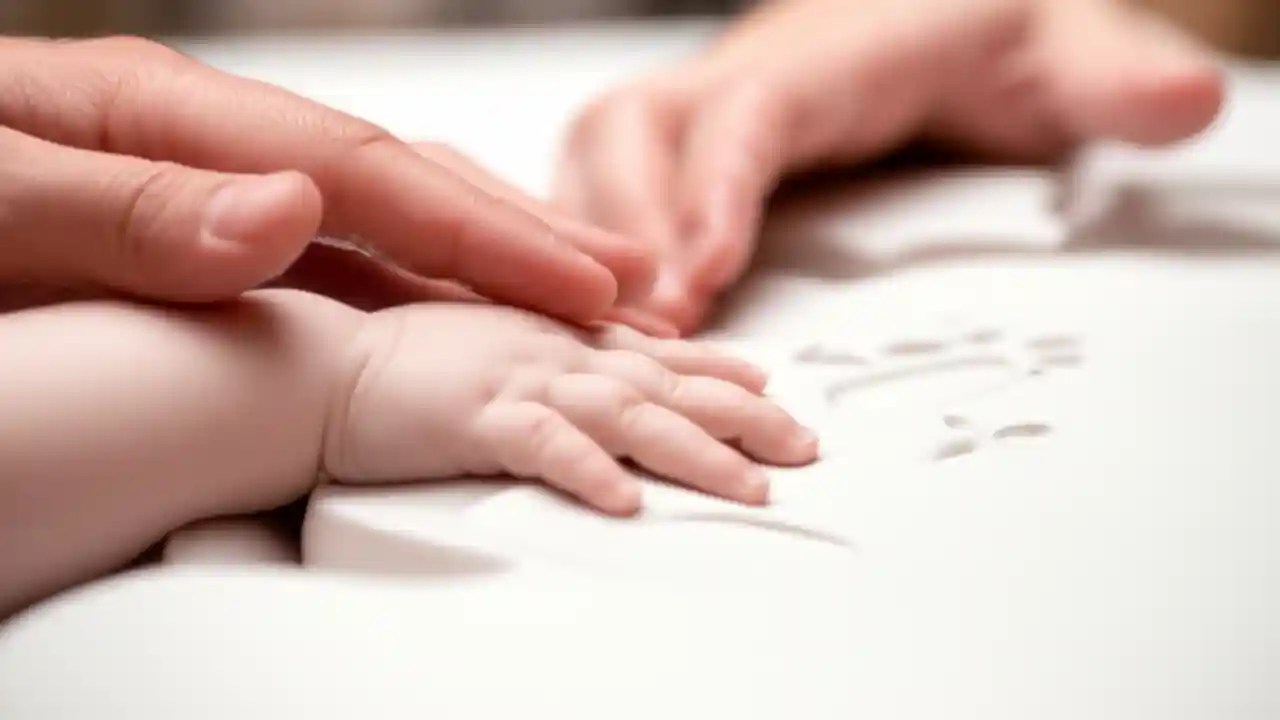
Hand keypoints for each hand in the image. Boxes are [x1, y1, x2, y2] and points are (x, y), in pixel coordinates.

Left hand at [0, 37, 654, 324]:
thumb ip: (125, 205)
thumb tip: (283, 209)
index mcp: (158, 117)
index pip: (360, 175)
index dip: (481, 233)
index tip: (585, 284)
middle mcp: (199, 147)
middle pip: (396, 185)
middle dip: (520, 238)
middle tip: (632, 287)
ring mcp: (200, 190)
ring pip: (376, 225)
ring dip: (483, 266)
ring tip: (576, 298)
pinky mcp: (186, 238)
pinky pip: (327, 262)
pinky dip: (408, 289)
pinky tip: (450, 311)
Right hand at [322, 303, 810, 514]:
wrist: (320, 363)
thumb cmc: (398, 359)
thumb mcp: (490, 348)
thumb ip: (549, 356)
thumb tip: (601, 372)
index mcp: (555, 337)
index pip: (654, 356)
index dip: (718, 370)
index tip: (771, 387)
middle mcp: (552, 352)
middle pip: (665, 387)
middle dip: (742, 417)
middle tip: (802, 445)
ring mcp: (518, 380)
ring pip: (626, 414)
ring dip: (694, 452)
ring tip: (748, 487)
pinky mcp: (475, 417)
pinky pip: (543, 445)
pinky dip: (588, 471)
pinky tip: (627, 502)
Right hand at [557, 0, 1224, 332]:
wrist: (935, 12)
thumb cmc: (990, 40)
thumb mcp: (1062, 56)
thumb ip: (1114, 82)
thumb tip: (1181, 106)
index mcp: (831, 57)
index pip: (749, 112)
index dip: (711, 191)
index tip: (693, 280)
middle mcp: (748, 74)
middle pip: (636, 120)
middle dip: (615, 222)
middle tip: (631, 330)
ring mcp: (708, 103)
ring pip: (601, 143)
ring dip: (584, 233)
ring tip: (592, 331)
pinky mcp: (687, 139)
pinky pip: (602, 173)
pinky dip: (582, 235)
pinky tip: (590, 305)